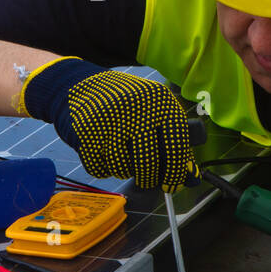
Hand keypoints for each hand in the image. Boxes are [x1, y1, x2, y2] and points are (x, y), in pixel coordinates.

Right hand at [19, 57, 200, 192]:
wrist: (80, 85)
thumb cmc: (126, 105)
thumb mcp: (153, 110)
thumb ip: (172, 139)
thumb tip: (190, 177)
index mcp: (160, 102)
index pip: (176, 145)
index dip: (176, 171)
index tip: (172, 186)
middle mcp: (136, 110)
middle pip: (148, 162)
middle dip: (149, 179)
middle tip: (147, 181)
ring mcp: (110, 121)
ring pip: (123, 168)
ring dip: (124, 171)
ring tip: (123, 159)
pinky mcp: (86, 133)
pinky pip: (100, 168)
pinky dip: (103, 169)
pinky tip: (104, 155)